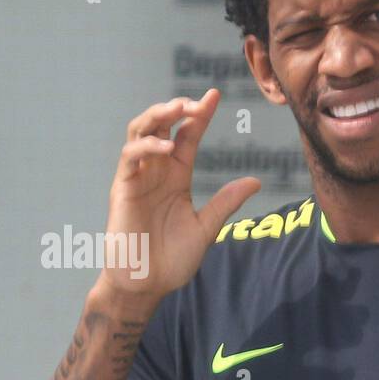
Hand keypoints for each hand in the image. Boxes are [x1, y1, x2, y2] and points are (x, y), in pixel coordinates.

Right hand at [94, 88, 260, 304]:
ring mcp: (138, 177)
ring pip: (140, 132)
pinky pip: (129, 157)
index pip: (187, 136)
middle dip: (176, 108)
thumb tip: (255, 181)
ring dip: (157, 116)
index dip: (199, 115)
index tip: (215, 95)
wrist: (146, 285)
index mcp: (176, 177)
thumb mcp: (206, 228)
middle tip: (197, 102)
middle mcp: (156, 171)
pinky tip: (165, 147)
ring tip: (178, 109)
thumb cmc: (172, 261)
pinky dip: (146, 146)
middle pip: (161, 125)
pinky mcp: (123, 188)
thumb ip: (225, 203)